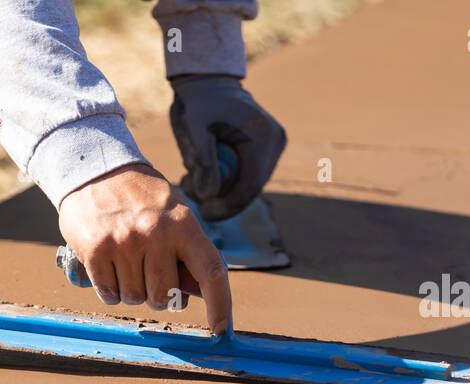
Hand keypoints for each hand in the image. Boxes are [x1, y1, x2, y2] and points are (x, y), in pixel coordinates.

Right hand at [57, 163, 231, 334]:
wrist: (94, 170)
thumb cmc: (140, 199)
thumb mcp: (173, 214)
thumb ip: (187, 251)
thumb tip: (198, 294)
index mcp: (183, 223)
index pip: (211, 271)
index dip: (220, 304)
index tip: (220, 328)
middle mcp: (156, 233)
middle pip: (163, 296)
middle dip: (157, 295)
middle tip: (148, 274)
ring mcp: (124, 242)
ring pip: (134, 297)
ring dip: (130, 289)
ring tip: (125, 261)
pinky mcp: (95, 250)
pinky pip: (108, 293)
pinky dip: (109, 289)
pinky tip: (108, 266)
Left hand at [170, 74, 285, 220]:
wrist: (209, 83)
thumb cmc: (199, 103)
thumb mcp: (195, 129)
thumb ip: (203, 162)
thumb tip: (207, 196)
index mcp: (263, 135)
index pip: (251, 185)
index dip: (228, 206)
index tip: (204, 214)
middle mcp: (275, 140)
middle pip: (252, 188)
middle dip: (223, 199)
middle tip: (193, 197)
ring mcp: (274, 145)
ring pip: (250, 185)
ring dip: (223, 191)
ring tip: (193, 182)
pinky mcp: (267, 149)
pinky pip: (248, 175)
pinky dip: (228, 180)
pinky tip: (206, 176)